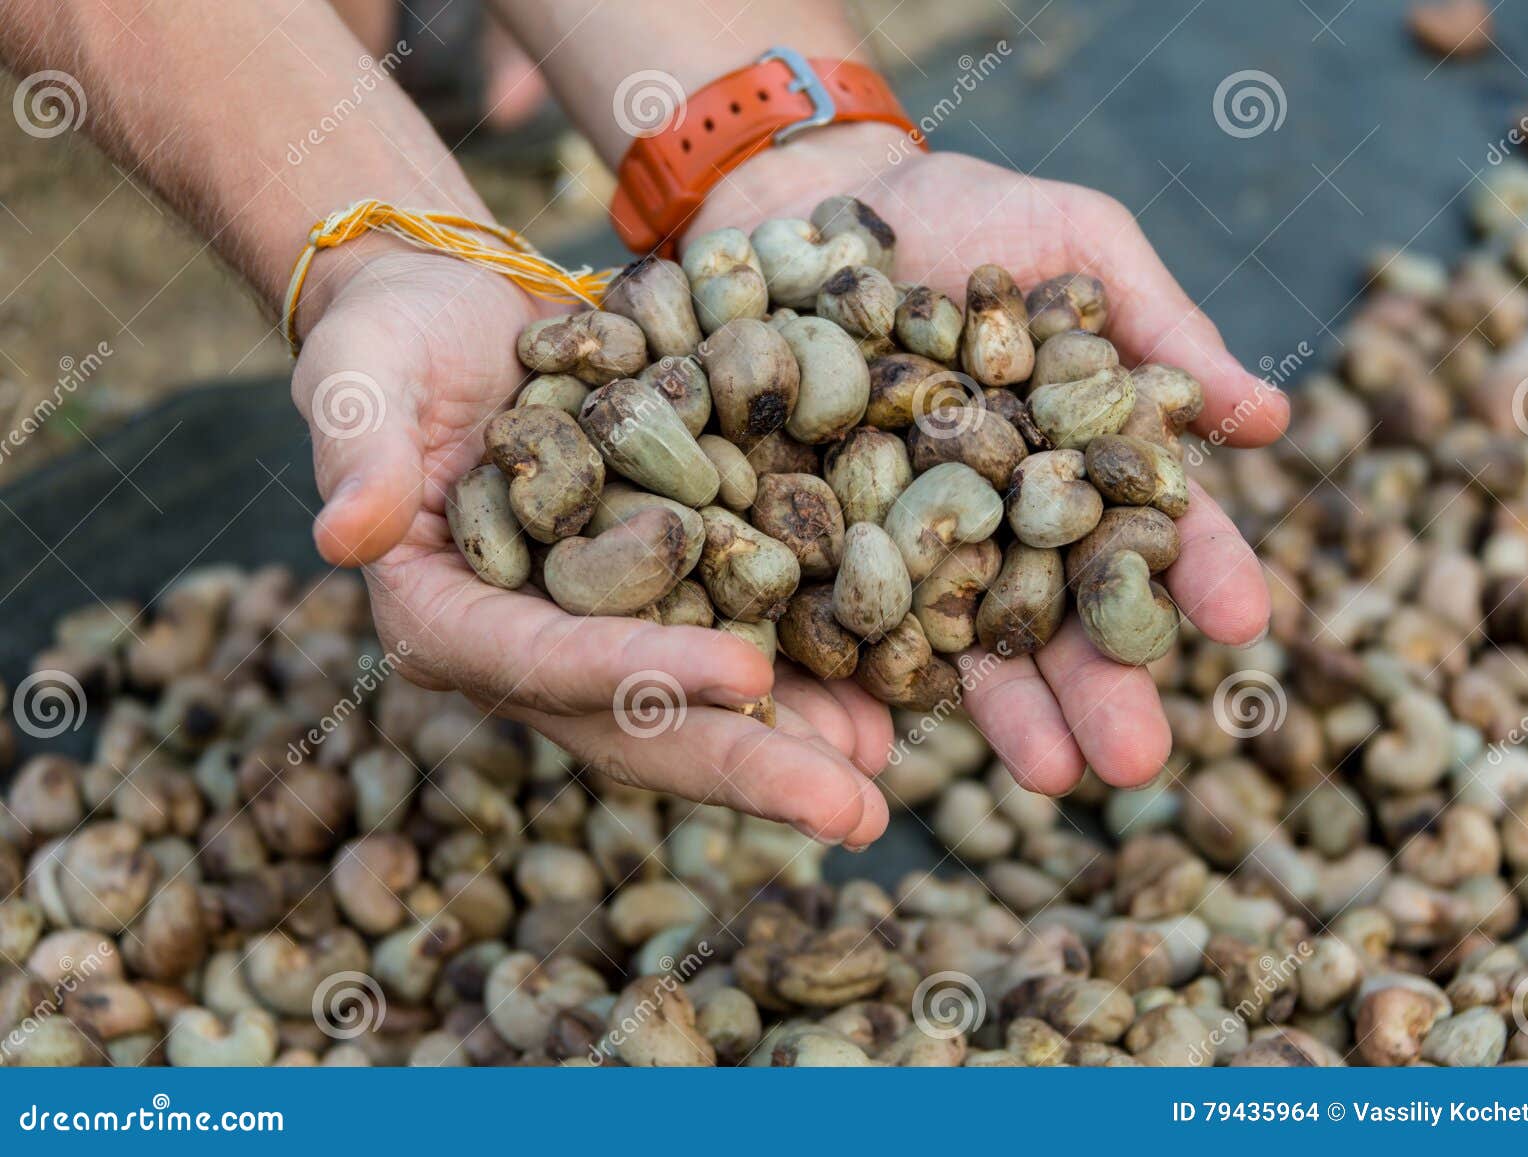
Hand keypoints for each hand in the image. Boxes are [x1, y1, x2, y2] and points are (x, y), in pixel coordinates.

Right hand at [292, 249, 890, 846]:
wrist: (455, 320)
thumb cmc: (392, 344)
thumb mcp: (357, 379)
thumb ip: (357, 453)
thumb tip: (340, 537)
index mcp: (450, 618)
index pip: (548, 663)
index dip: (643, 674)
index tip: (747, 674)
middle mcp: (529, 647)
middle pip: (639, 725)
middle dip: (746, 766)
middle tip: (853, 812)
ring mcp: (597, 633)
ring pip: (697, 711)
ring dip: (791, 749)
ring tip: (881, 776)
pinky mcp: (654, 598)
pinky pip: (730, 647)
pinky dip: (801, 679)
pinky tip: (880, 704)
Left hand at [694, 124, 1291, 796]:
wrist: (816, 202)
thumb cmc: (973, 217)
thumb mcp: (1080, 246)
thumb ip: (1162, 331)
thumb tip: (1268, 420)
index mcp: (1085, 464)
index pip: (1155, 530)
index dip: (1197, 575)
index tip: (1242, 620)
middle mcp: (1010, 523)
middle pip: (1062, 616)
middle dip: (1102, 688)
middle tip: (1139, 760)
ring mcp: (919, 541)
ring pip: (966, 640)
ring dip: (1007, 712)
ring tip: (1047, 777)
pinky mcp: (825, 545)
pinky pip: (848, 618)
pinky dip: (870, 676)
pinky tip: (892, 734)